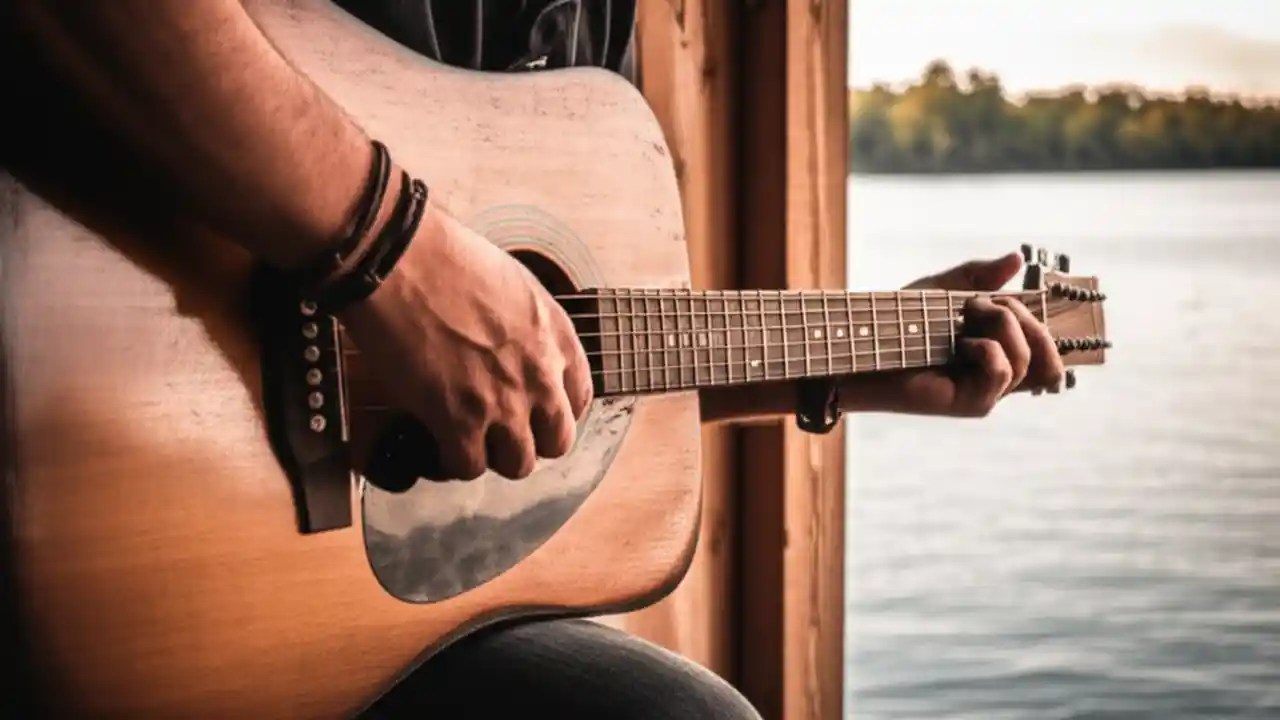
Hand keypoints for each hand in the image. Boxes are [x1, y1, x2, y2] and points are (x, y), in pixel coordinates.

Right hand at [340, 202, 591, 479]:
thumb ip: (524, 327)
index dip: (555, 412)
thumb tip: (507, 346)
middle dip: (530, 441)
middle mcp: (539, 373)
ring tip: (468, 442)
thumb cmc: (444, 258)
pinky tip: (436, 446)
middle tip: (501, 434)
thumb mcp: (512, 284)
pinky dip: (452, 463)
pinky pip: (469, 467)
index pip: (580, 397)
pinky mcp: (459, 419)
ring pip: (519, 463)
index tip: (534, 413)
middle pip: (557, 441)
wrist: (399, 260)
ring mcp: (503, 401)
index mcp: (556, 336)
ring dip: (493, 456)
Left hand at [842, 252, 1063, 416]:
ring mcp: (987, 393)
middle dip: (1021, 316)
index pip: (1048, 350)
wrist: (863, 344)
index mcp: (997, 352)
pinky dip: (987, 349)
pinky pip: (1003, 373)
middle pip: (1046, 353)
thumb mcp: (943, 290)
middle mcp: (997, 376)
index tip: (1027, 296)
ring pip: (1026, 359)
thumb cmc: (897, 322)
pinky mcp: (972, 404)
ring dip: (1002, 325)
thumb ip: (981, 277)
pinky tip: (959, 344)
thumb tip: (1017, 258)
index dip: (1047, 325)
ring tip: (964, 316)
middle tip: (978, 302)